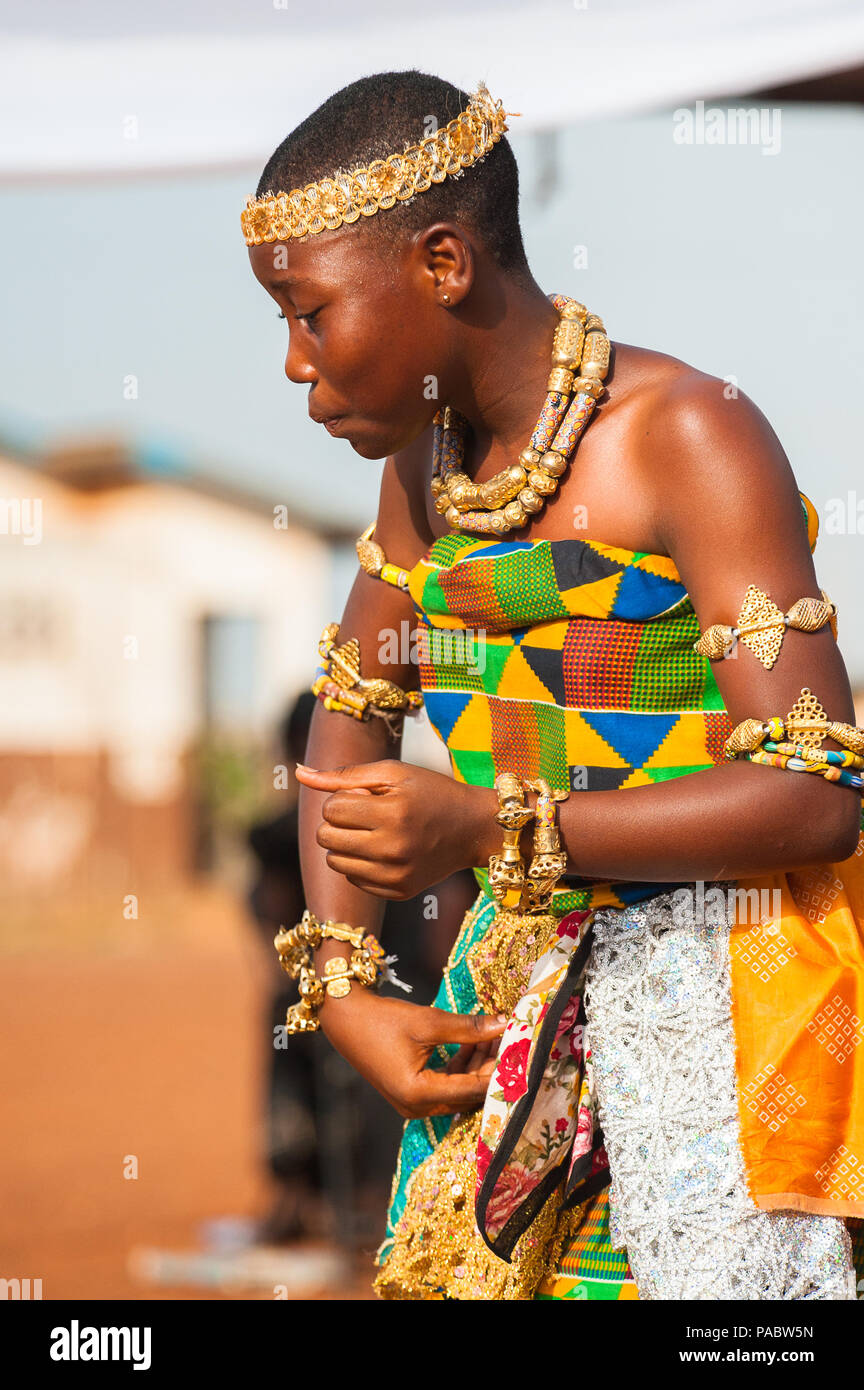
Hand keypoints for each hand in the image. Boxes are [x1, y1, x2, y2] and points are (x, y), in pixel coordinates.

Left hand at [295, 759, 497, 898]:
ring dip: (346, 844)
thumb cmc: (430, 791)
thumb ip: (343, 775)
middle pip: (326, 838)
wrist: (473, 828)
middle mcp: (393, 849)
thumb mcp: (392, 773)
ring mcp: (396, 876)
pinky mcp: (398, 893)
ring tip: (375, 832)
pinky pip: (353, 880)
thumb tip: (298, 772)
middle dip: (338, 822)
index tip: (367, 795)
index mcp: (393, 813)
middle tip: (367, 814)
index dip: (344, 798)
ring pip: (335, 862)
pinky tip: (385, 851)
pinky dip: (361, 864)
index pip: (331, 810)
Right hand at [320, 987, 506, 1118]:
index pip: (472, 1089)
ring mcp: (413, 1103)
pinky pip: (445, 1085)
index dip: (500, 1071)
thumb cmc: (384, 1019)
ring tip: (498, 1036)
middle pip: (467, 1093)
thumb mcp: (429, 1022)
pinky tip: (476, 1042)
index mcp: (419, 1095)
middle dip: (491, 1068)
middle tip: (513, 1041)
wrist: (345, 1019)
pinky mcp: (412, 1093)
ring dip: (478, 1065)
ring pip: (458, 1089)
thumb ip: (469, 1028)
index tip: (522, 1052)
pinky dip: (461, 1066)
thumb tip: (505, 1024)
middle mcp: (417, 1107)